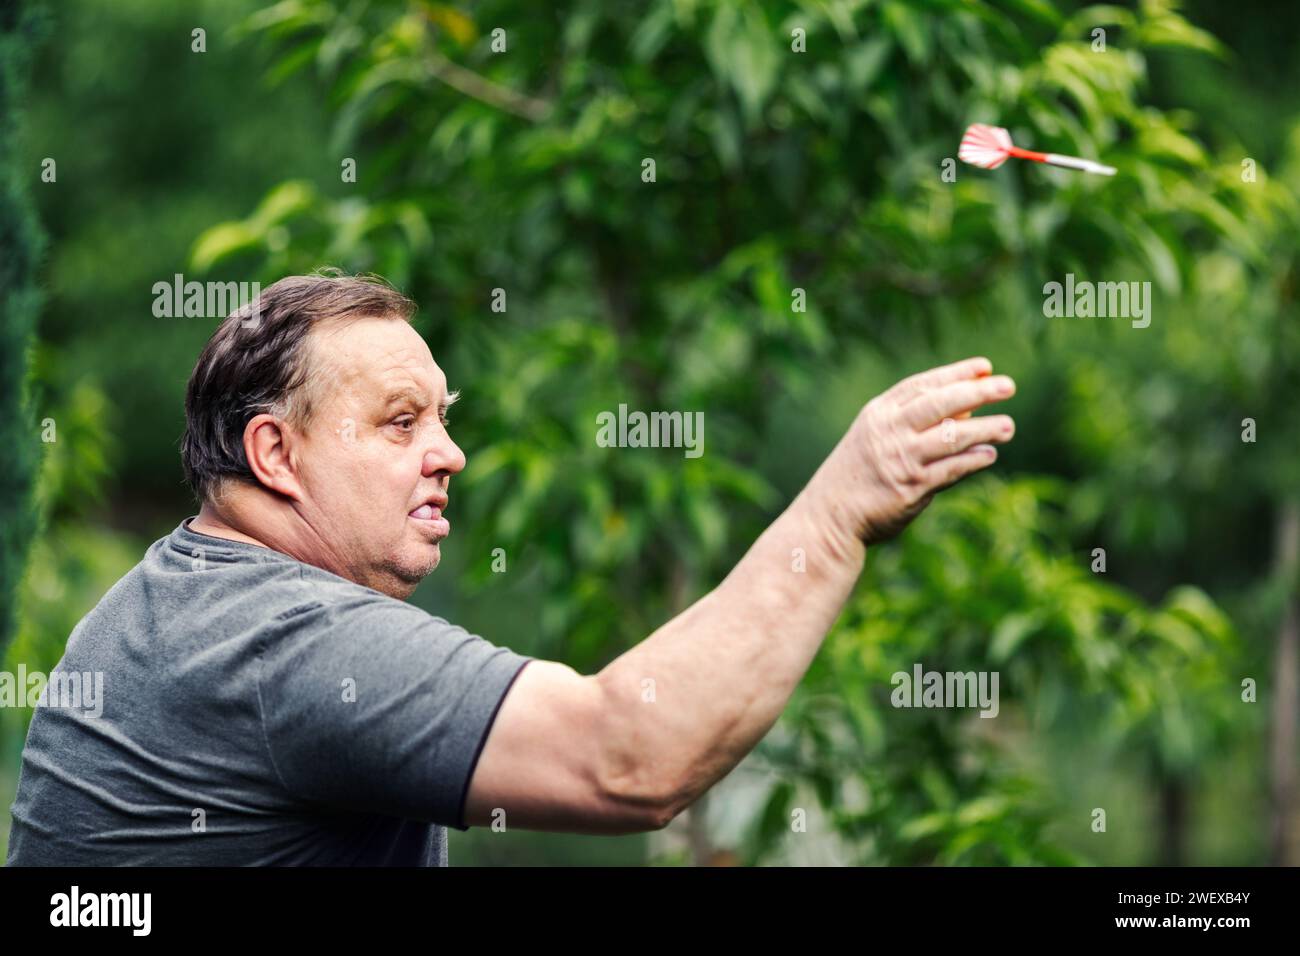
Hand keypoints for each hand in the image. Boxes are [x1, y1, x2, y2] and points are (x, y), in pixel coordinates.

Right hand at [813, 356, 1015, 546]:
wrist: (830, 515)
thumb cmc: (860, 472)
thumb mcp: (876, 436)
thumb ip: (915, 421)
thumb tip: (967, 409)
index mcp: (879, 413)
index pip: (923, 385)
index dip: (956, 373)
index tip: (985, 366)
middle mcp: (890, 432)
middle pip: (940, 404)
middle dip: (977, 392)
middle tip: (1008, 386)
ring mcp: (901, 459)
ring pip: (951, 437)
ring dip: (984, 429)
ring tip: (1007, 426)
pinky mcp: (911, 488)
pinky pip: (951, 469)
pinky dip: (972, 460)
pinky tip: (989, 454)